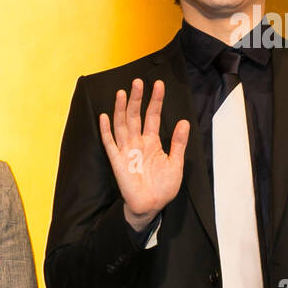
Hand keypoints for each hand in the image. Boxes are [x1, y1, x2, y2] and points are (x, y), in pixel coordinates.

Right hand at [98, 78, 188, 230]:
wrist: (151, 205)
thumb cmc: (163, 187)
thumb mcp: (176, 163)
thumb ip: (178, 143)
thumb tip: (183, 122)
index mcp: (152, 142)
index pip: (153, 116)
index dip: (156, 100)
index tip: (159, 85)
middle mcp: (138, 143)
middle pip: (135, 116)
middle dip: (137, 98)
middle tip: (138, 82)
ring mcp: (126, 150)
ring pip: (122, 124)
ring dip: (121, 109)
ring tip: (122, 92)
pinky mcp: (117, 160)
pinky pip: (109, 143)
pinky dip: (106, 130)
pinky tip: (104, 116)